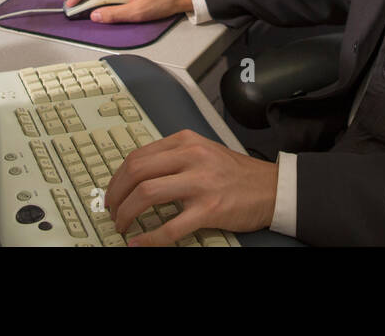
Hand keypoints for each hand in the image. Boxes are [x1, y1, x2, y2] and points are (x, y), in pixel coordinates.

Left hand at [104, 129, 276, 244]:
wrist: (272, 188)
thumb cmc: (237, 173)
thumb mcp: (203, 151)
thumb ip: (174, 157)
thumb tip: (138, 175)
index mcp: (186, 142)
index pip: (138, 155)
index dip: (117, 177)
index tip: (112, 192)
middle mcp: (191, 157)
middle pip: (137, 172)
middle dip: (116, 194)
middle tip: (112, 210)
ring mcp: (200, 183)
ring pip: (147, 194)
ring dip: (127, 213)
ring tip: (122, 225)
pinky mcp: (209, 209)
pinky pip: (170, 226)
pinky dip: (149, 238)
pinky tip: (139, 242)